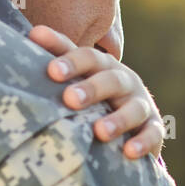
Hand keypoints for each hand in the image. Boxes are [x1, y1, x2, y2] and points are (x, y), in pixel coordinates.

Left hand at [28, 24, 165, 159]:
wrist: (127, 118)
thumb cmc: (89, 93)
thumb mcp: (74, 77)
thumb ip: (56, 58)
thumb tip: (31, 33)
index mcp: (101, 66)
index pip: (87, 57)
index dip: (70, 61)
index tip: (51, 70)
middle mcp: (124, 81)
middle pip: (110, 80)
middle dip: (91, 89)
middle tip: (70, 99)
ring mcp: (140, 104)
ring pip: (134, 108)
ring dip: (118, 119)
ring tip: (99, 132)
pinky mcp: (153, 129)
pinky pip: (152, 134)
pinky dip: (143, 142)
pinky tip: (129, 152)